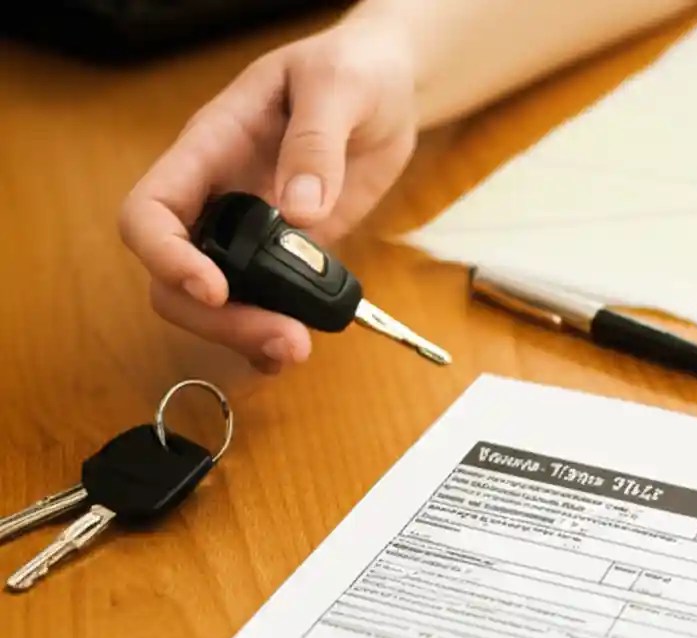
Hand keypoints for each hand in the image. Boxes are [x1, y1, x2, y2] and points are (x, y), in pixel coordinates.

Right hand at [118, 17, 417, 372]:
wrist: (387, 88)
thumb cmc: (351, 70)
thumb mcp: (336, 86)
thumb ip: (316, 143)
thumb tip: (301, 211)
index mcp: (210, 148)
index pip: (152, 210)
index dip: (167, 256)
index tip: (213, 287)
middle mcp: (220, 195)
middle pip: (176, 273)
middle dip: (216, 315)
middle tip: (279, 337)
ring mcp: (252, 229)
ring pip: (215, 298)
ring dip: (244, 332)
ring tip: (295, 349)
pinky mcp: (291, 251)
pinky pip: (265, 300)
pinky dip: (271, 330)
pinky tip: (292, 349)